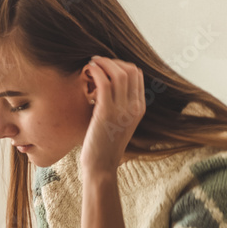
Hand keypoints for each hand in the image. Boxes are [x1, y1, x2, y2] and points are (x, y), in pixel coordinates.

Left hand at [80, 56, 145, 175]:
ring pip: (118, 73)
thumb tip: (102, 88)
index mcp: (139, 108)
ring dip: (103, 63)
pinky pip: (105, 83)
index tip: (105, 65)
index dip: (120, 64)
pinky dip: (96, 72)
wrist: (101, 167)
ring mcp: (122, 110)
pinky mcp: (107, 113)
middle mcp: (134, 107)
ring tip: (90, 63)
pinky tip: (87, 71)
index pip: (137, 74)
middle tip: (96, 61)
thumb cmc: (102, 145)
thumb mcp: (116, 122)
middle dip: (112, 61)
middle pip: (130, 70)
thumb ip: (115, 105)